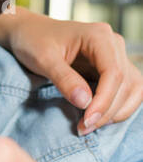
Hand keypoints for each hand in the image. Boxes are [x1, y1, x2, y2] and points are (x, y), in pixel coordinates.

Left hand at [0, 8, 142, 133]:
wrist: (29, 33)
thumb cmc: (33, 41)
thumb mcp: (42, 59)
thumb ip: (64, 79)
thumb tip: (85, 102)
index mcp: (99, 36)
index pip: (114, 72)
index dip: (104, 100)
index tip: (87, 121)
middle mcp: (113, 45)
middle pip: (126, 83)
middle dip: (107, 111)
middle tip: (84, 128)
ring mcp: (115, 57)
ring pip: (133, 89)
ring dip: (116, 112)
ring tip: (89, 126)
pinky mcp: (112, 69)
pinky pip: (126, 91)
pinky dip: (116, 108)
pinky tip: (96, 118)